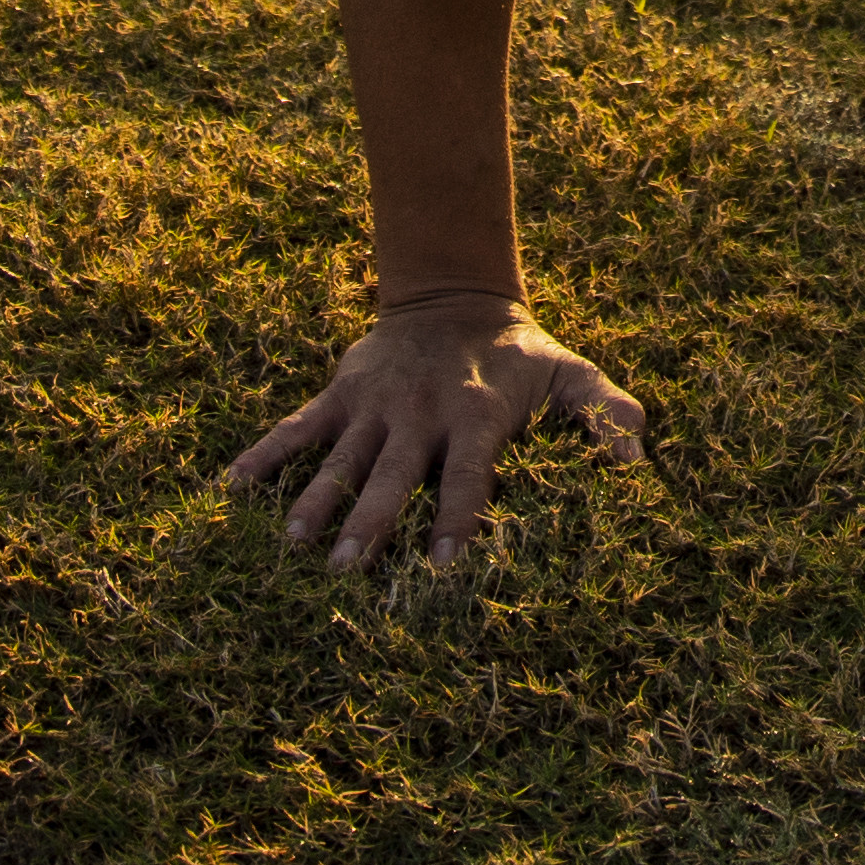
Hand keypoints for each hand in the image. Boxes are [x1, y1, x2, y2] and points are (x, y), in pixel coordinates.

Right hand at [220, 297, 647, 571]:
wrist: (455, 296)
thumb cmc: (519, 356)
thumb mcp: (571, 375)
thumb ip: (607, 414)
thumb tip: (635, 464)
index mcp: (476, 417)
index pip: (469, 476)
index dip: (459, 518)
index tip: (444, 565)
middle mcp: (421, 413)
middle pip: (394, 475)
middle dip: (373, 522)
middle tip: (347, 569)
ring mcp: (375, 404)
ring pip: (341, 457)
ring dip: (315, 500)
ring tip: (292, 545)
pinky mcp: (340, 395)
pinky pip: (296, 428)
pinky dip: (263, 456)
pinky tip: (229, 490)